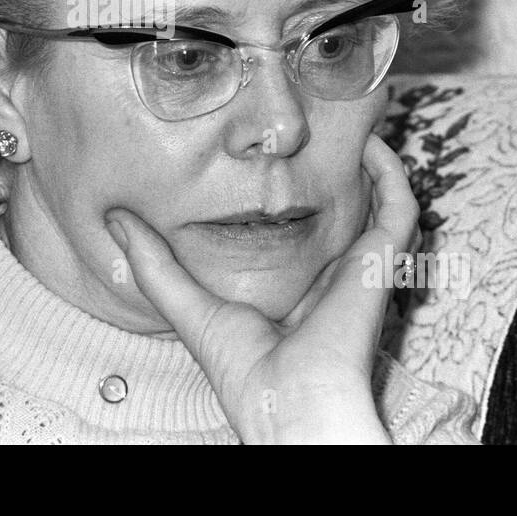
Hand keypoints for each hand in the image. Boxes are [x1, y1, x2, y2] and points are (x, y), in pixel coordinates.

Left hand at [104, 132, 420, 443]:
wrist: (287, 399)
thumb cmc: (246, 372)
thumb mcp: (188, 306)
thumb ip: (155, 265)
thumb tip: (116, 220)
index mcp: (302, 288)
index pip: (307, 231)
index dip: (297, 192)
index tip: (271, 155)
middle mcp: (336, 273)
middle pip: (347, 207)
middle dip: (338, 166)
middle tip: (317, 122)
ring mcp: (363, 266)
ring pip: (379, 199)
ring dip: (369, 159)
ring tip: (345, 116)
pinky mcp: (381, 261)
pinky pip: (400, 206)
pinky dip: (391, 171)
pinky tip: (368, 143)